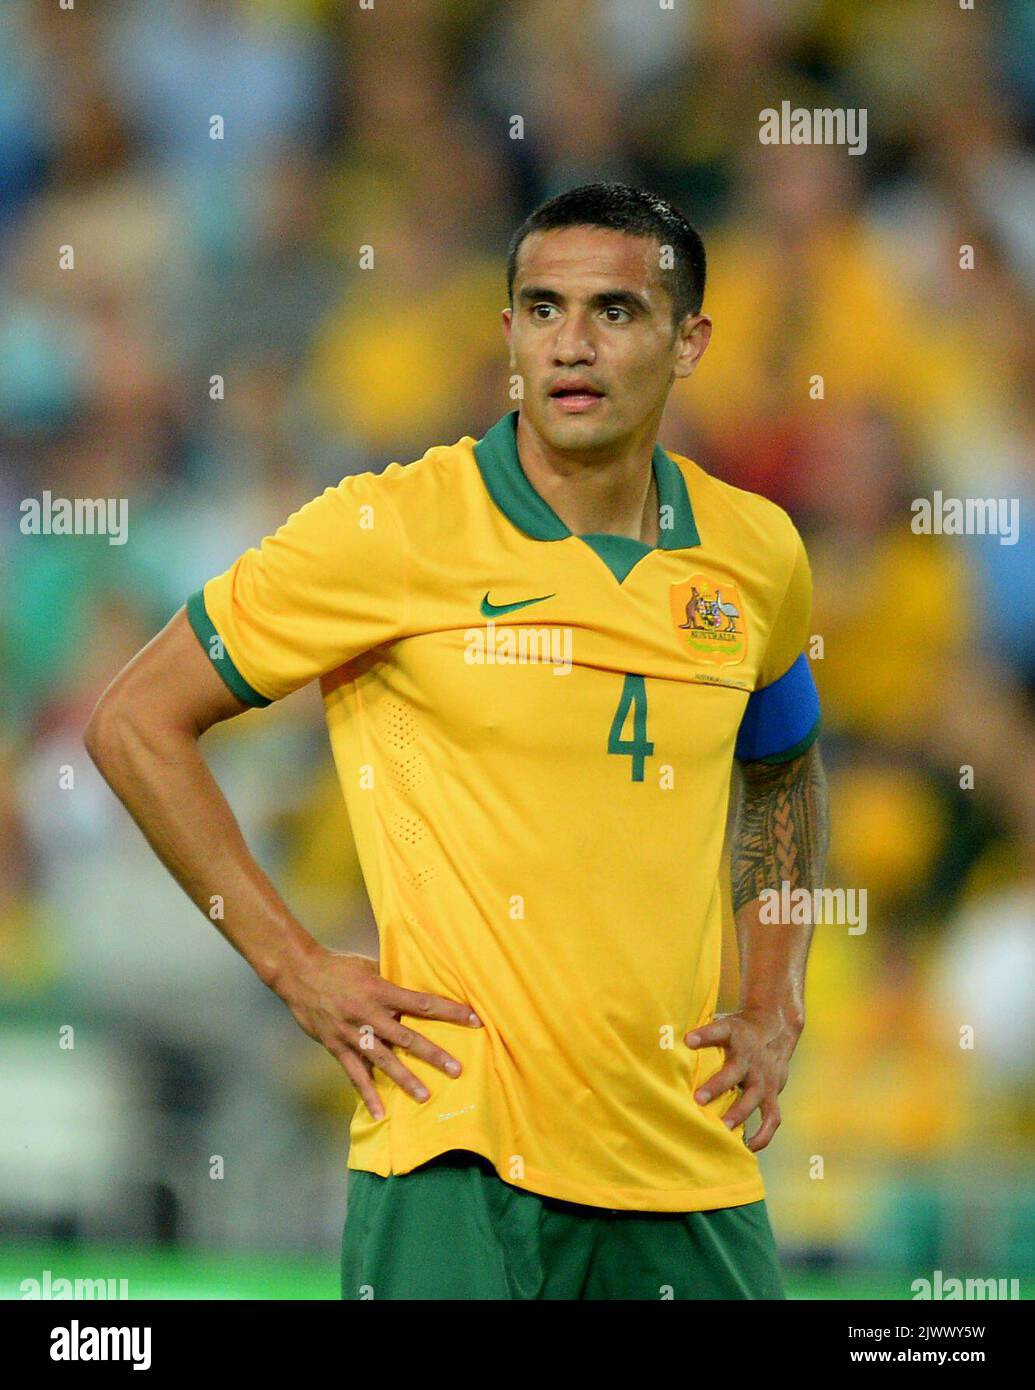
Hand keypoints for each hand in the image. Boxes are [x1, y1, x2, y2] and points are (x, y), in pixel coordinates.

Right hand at [276, 947, 481, 1119]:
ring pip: (383, 1060)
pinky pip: (355, 1074)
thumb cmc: (338, 966)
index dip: (450, 1012)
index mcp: (381, 990)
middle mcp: (369, 1014)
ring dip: (405, 1080)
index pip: (423, 1004)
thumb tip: (417, 991)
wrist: (299, 974)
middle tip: (457, 1069)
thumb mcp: (369, 966)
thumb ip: (391, 982)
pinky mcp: (336, 1047)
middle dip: (433, 1054)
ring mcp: (352, 1034)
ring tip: (425, 1096)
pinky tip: (380, 1113)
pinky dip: (367, 1094)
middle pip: (407, 1037)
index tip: (475, 1020)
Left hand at [683, 1006, 802, 1152]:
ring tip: (722, 1130)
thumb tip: (662, 1037)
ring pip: (753, 1097)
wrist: (776, 1026)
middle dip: (717, 1086)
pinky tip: (747, 1147)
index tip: (688, 1040)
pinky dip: (763, 1134)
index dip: (705, 1035)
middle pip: (734, 1071)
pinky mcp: (773, 1092)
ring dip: (737, 1114)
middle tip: (698, 1099)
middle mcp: (749, 1057)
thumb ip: (700, 1032)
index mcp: (734, 1034)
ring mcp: (763, 1077)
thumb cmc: (738, 1031)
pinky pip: (772, 1117)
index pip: (720, 1030)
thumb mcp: (723, 1022)